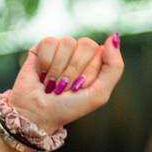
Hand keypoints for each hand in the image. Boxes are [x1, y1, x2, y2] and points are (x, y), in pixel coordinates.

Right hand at [6, 34, 123, 134]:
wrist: (37, 114)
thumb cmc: (69, 107)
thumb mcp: (99, 94)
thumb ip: (114, 67)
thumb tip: (114, 37)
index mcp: (98, 62)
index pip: (100, 52)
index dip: (89, 71)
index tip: (80, 88)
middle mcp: (82, 52)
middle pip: (86, 44)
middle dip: (74, 70)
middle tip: (66, 87)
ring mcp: (63, 48)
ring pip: (67, 42)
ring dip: (58, 69)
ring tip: (52, 83)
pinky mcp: (44, 45)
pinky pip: (49, 42)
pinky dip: (45, 62)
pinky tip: (42, 74)